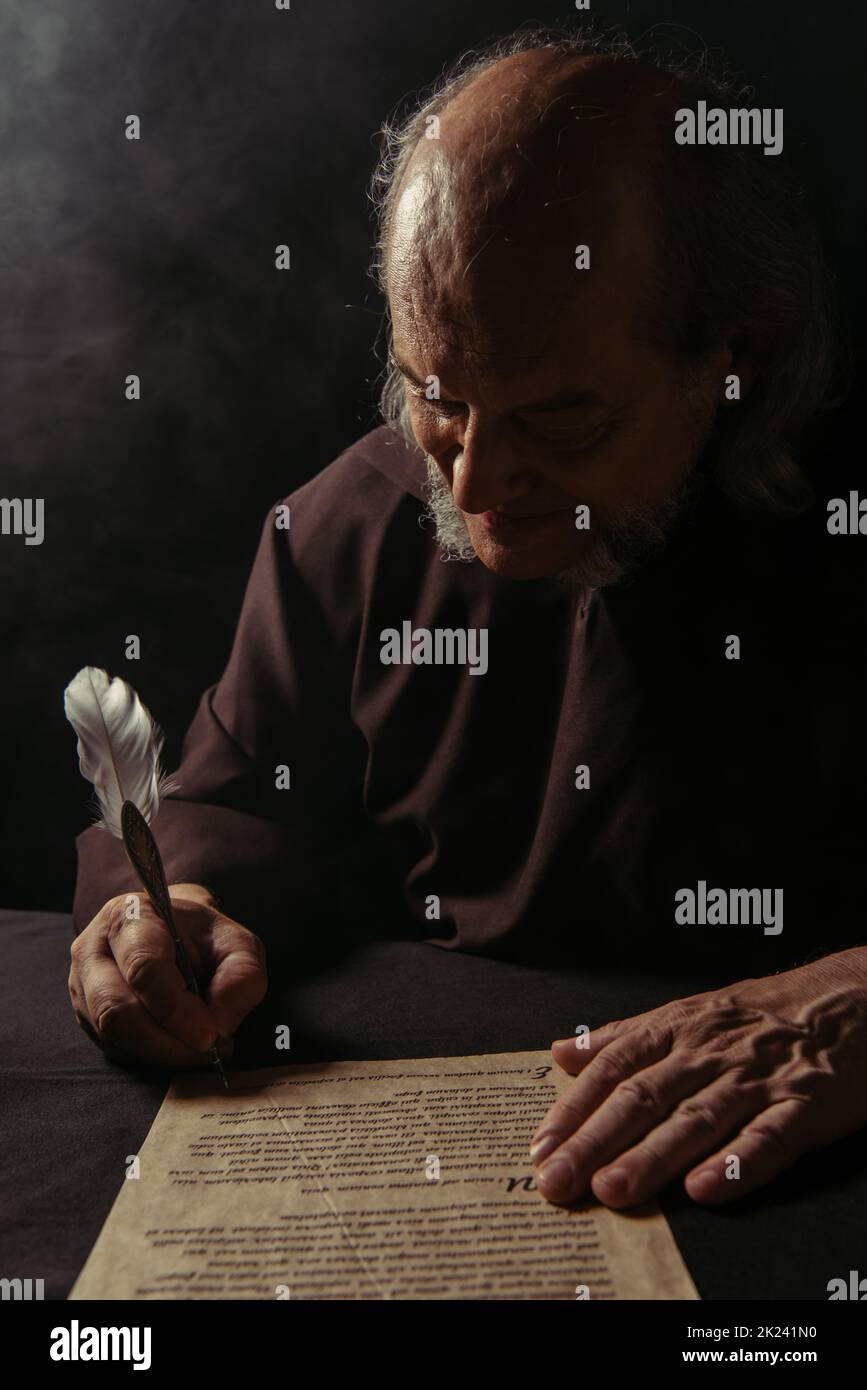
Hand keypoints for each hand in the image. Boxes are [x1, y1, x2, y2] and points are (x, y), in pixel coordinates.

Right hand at [69, 882, 266, 1066]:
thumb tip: (220, 1024)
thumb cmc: (203, 938)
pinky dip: (150, 1057)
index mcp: (130, 915)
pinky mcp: (85, 1015)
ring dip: (161, 1053)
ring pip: (112, 1035)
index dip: (177, 1010)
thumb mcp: (237, 944)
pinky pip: (113, 1048)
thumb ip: (241, 976)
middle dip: (168, 1042)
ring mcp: (82, 984)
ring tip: (198, 1050)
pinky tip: (176, 1046)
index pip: (144, 968)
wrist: (172, 933)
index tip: (210, 1036)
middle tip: (208, 1051)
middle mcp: (94, 949)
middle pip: (117, 1010)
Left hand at [529, 948, 866, 1207]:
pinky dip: (737, 1164)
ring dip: (652, 1158)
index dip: (575, 1108)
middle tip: (559, 1181)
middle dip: (596, 1142)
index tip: (541, 1146)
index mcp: (678, 1028)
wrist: (852, 997)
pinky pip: (768, 1138)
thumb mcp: (691, 1010)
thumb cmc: (764, 1011)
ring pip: (696, 1120)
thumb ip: (625, 1035)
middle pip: (643, 1098)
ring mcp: (757, 1079)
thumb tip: (563, 1051)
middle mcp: (710, 1052)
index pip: (615, 1069)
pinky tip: (706, 1189)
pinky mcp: (805, 1104)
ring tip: (612, 1191)